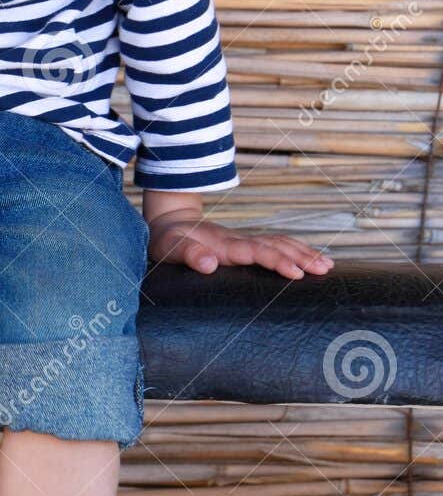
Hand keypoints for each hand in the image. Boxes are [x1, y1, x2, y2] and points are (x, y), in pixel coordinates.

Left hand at [148, 215, 333, 278]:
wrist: (169, 222)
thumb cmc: (168, 240)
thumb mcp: (171, 249)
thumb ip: (189, 255)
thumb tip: (210, 264)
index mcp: (224, 245)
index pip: (257, 252)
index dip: (277, 261)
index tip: (297, 272)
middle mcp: (239, 241)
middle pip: (276, 246)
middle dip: (301, 256)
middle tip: (325, 269)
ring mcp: (244, 240)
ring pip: (280, 243)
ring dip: (304, 252)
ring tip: (327, 265)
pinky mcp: (246, 244)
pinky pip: (276, 245)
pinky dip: (296, 249)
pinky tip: (310, 258)